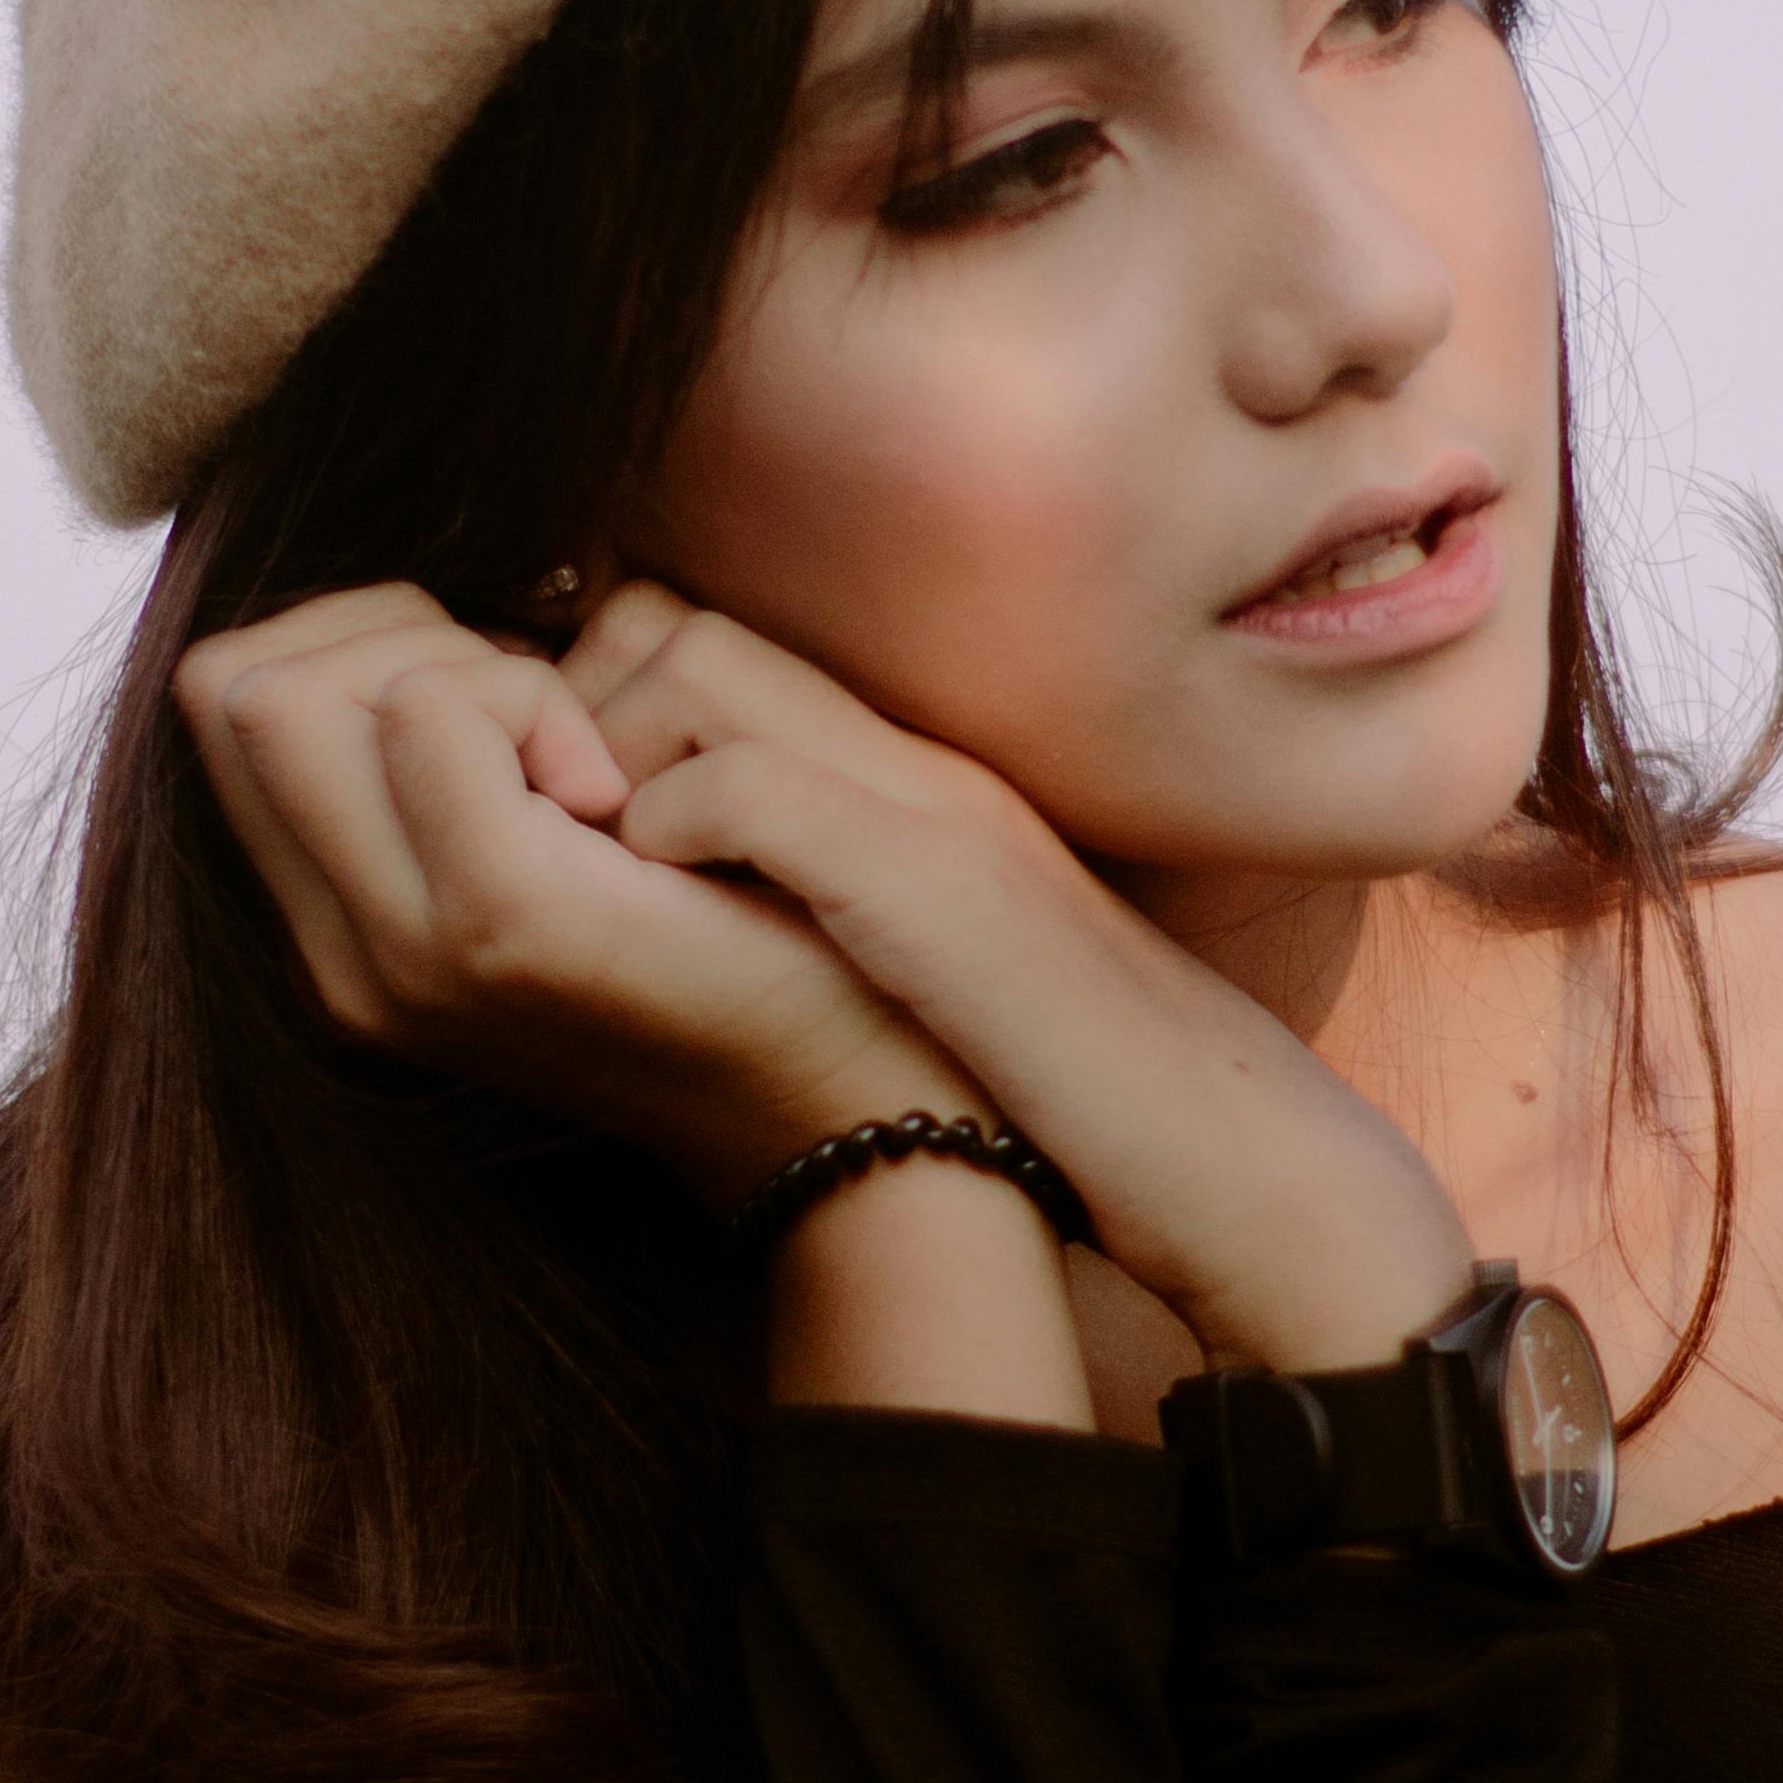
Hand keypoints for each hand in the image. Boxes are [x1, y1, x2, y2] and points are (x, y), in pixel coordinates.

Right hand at [171, 585, 992, 1213]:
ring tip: (581, 762)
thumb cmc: (724, 925)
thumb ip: (454, 758)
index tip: (496, 702)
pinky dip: (524, 696)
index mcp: (342, 934)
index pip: (223, 700)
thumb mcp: (550, 837)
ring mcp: (400, 951)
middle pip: (231, 684)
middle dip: (383, 637)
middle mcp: (340, 959)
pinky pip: (426, 711)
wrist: (841, 1087)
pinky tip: (614, 790)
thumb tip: (403, 614)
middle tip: (541, 715)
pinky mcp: (492, 919)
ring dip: (457, 668)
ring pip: (302, 689)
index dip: (349, 644)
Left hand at [564, 585, 1472, 1376]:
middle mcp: (906, 758)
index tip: (564, 809)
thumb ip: (821, 884)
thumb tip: (667, 880)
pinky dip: (673, 833)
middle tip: (552, 835)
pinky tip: (660, 904)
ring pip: (688, 676)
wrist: (1230, 1153)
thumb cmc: (1067, 1089)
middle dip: (577, 718)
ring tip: (597, 875)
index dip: (599, 704)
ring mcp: (919, 804)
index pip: (697, 636)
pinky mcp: (927, 883)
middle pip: (673, 628)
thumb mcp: (926, 953)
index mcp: (900, 773)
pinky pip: (739, 789)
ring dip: (609, 767)